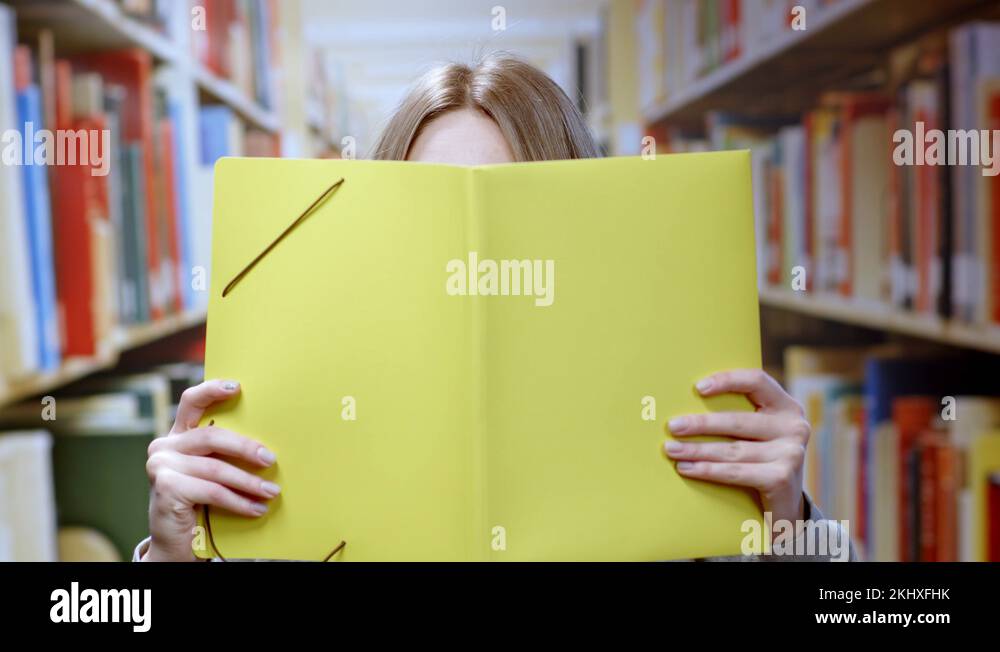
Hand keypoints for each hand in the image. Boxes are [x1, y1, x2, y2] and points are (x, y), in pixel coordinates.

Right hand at [143, 380, 278, 561]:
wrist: (176, 541)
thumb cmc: (199, 502)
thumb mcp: (210, 472)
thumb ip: (224, 454)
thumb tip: (266, 446)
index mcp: (178, 435)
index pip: (191, 402)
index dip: (212, 390)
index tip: (237, 386)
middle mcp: (165, 446)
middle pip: (212, 437)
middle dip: (246, 448)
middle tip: (271, 460)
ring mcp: (161, 466)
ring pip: (216, 469)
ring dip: (249, 482)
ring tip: (271, 492)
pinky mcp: (165, 487)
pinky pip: (212, 491)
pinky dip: (239, 501)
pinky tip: (256, 509)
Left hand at [663, 369, 807, 526]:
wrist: (786, 505)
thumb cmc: (762, 460)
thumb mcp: (759, 433)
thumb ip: (739, 415)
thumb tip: (687, 402)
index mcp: (787, 406)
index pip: (757, 381)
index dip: (727, 380)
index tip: (698, 388)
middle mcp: (794, 427)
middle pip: (738, 421)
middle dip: (701, 424)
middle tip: (672, 426)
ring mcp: (791, 454)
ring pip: (732, 449)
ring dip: (696, 450)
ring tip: (671, 449)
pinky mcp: (781, 479)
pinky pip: (735, 472)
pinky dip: (707, 470)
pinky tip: (686, 468)